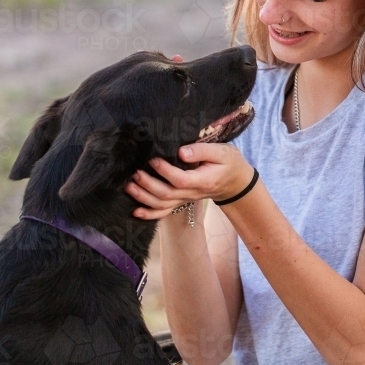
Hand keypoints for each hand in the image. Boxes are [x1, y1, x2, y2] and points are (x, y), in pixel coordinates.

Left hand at [126, 143, 256, 219]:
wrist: (235, 182)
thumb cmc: (229, 163)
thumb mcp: (222, 152)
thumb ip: (202, 151)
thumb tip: (181, 152)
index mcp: (203, 180)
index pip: (180, 179)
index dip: (165, 171)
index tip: (153, 159)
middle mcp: (192, 193)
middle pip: (167, 194)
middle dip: (148, 184)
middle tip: (136, 172)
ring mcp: (185, 199)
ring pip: (162, 204)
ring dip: (144, 197)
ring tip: (129, 186)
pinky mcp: (181, 201)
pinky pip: (164, 212)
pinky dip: (149, 214)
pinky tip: (136, 212)